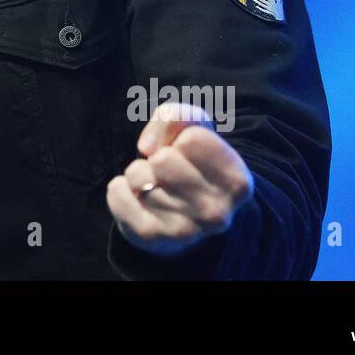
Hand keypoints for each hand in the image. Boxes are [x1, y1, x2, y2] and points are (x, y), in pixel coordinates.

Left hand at [106, 101, 253, 255]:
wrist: (185, 221)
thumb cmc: (192, 165)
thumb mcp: (196, 131)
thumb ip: (177, 117)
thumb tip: (147, 147)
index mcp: (237, 183)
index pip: (192, 138)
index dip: (182, 140)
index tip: (188, 157)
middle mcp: (216, 213)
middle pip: (163, 159)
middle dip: (159, 158)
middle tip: (168, 173)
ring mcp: (183, 230)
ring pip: (138, 175)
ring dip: (139, 174)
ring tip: (156, 187)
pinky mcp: (150, 237)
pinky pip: (117, 193)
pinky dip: (119, 189)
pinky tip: (137, 198)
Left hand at [249, 0, 281, 19]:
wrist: (282, 14)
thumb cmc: (281, 7)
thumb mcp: (280, 1)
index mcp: (272, 0)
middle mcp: (269, 4)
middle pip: (261, 0)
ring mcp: (268, 8)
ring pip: (261, 4)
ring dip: (257, 1)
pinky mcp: (268, 11)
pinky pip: (263, 9)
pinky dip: (259, 8)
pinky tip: (256, 6)